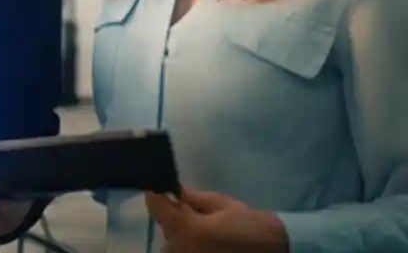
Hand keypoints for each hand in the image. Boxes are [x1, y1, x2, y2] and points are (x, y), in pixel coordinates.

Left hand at [146, 187, 288, 252]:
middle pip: (165, 227)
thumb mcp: (223, 204)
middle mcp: (182, 249)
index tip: (158, 187)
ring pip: (172, 244)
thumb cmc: (253, 226)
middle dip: (174, 217)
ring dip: (181, 234)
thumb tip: (174, 191)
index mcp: (188, 229)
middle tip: (189, 209)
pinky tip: (205, 240)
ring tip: (203, 229)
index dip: (155, 194)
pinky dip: (188, 245)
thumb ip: (194, 198)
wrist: (279, 251)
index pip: (156, 207)